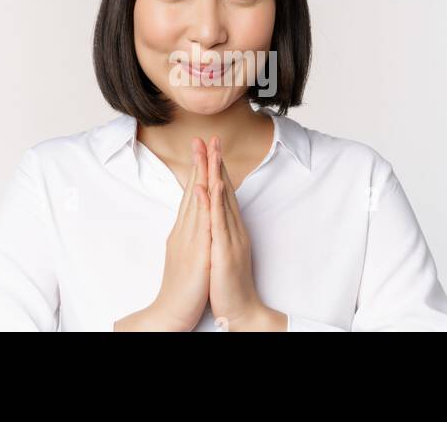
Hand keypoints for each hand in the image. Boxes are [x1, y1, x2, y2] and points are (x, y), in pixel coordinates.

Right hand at [115, 139, 211, 331]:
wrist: (170, 313)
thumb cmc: (181, 288)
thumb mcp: (187, 256)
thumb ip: (190, 236)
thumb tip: (194, 222)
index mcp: (185, 232)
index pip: (192, 195)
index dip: (198, 172)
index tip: (203, 150)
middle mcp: (184, 231)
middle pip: (192, 191)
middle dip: (199, 164)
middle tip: (202, 137)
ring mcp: (189, 240)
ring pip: (196, 201)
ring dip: (201, 175)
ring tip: (205, 151)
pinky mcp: (196, 253)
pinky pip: (201, 224)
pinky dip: (202, 204)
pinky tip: (204, 187)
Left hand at [206, 136, 286, 331]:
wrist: (240, 309)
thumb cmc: (227, 282)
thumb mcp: (221, 250)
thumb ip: (219, 231)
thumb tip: (213, 215)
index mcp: (230, 228)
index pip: (222, 192)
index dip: (216, 169)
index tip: (209, 148)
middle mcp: (233, 228)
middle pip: (224, 189)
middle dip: (217, 162)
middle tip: (211, 137)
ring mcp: (230, 238)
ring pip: (223, 200)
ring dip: (216, 174)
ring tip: (210, 151)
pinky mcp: (225, 251)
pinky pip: (217, 223)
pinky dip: (212, 203)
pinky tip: (206, 186)